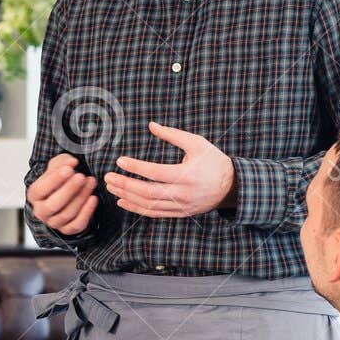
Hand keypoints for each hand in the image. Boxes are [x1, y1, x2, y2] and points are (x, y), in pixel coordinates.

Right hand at [27, 153, 97, 234]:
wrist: (65, 193)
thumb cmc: (59, 180)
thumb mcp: (58, 166)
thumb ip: (63, 162)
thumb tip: (72, 162)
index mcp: (34, 196)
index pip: (40, 190)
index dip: (55, 180)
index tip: (69, 170)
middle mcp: (41, 211)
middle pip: (53, 205)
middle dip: (69, 190)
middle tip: (81, 177)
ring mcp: (53, 222)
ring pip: (67, 214)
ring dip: (81, 197)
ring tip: (91, 182)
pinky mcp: (67, 230)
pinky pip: (77, 224)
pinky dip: (87, 212)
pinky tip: (94, 198)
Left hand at [106, 122, 235, 217]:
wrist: (231, 187)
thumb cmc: (213, 161)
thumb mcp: (197, 143)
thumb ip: (173, 135)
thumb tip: (151, 125)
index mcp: (188, 175)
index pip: (156, 173)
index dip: (136, 168)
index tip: (120, 160)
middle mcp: (183, 194)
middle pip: (148, 192)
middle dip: (125, 185)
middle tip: (108, 176)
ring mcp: (181, 206)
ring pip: (149, 206)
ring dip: (127, 197)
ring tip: (111, 187)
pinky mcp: (179, 213)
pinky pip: (154, 213)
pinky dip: (136, 209)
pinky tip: (122, 201)